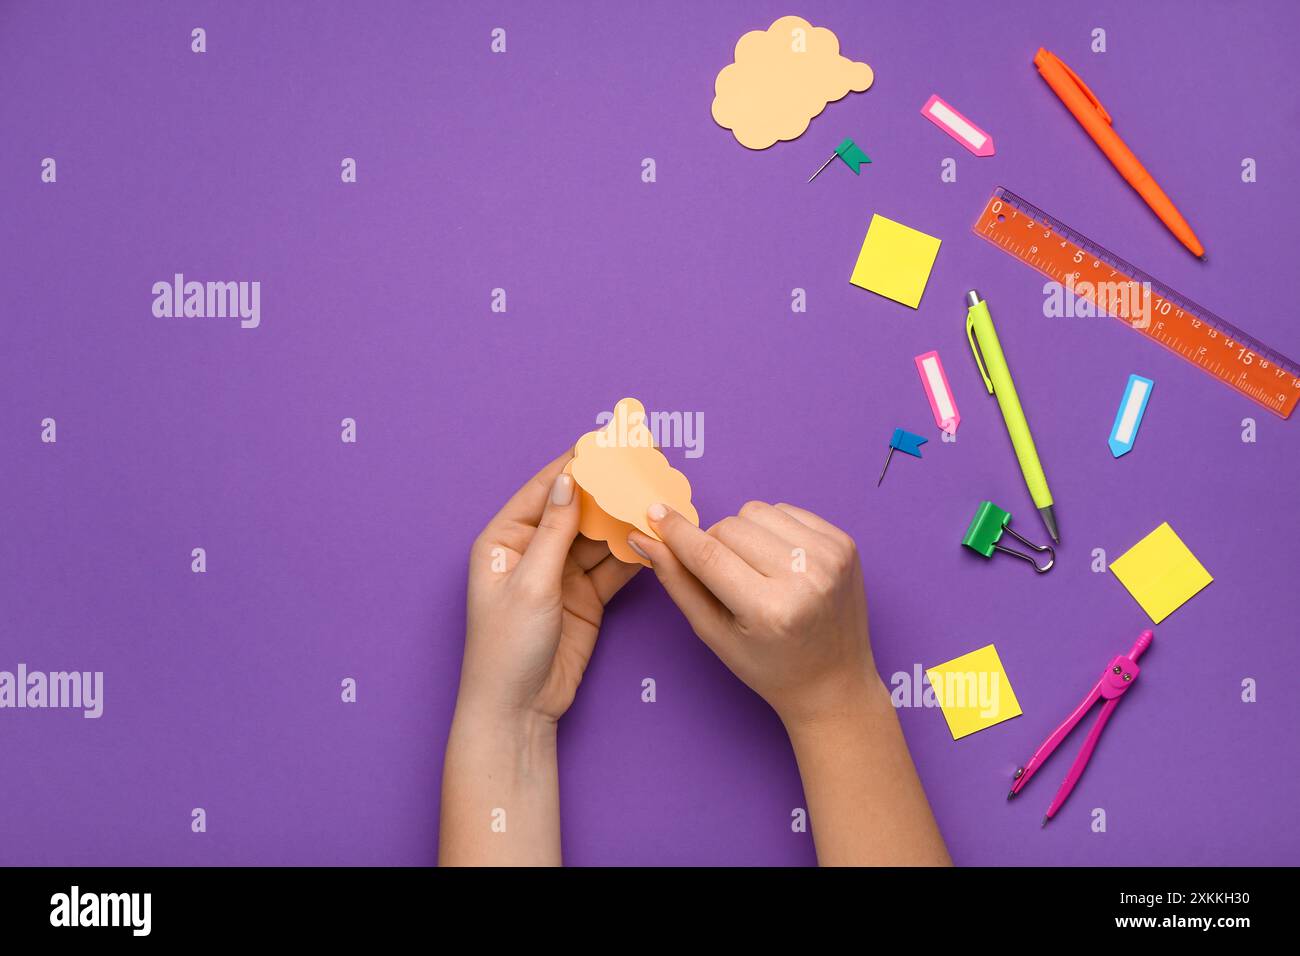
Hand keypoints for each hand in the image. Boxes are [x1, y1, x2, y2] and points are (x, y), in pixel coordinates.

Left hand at [459, 449, 640, 725]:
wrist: (518, 710)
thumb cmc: (507, 647)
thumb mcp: (531, 583)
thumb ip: (555, 530)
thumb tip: (570, 479)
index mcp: (504, 540)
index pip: (546, 490)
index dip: (577, 465)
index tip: (608, 443)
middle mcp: (532, 551)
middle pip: (576, 509)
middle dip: (608, 489)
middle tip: (643, 465)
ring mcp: (560, 574)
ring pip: (598, 536)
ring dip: (624, 519)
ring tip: (656, 496)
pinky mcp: (585, 597)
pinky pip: (612, 566)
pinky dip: (632, 552)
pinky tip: (654, 536)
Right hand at [629, 501, 878, 726]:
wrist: (835, 682)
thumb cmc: (769, 666)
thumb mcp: (714, 634)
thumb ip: (678, 582)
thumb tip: (645, 538)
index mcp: (770, 610)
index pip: (709, 554)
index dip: (677, 532)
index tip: (655, 513)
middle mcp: (806, 577)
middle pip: (730, 526)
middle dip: (715, 545)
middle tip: (727, 580)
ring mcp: (830, 557)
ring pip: (757, 511)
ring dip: (745, 533)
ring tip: (756, 571)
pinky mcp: (845, 543)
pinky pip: (788, 511)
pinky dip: (773, 530)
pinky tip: (781, 563)